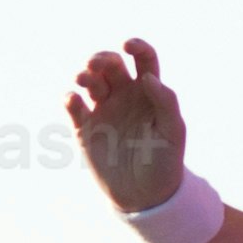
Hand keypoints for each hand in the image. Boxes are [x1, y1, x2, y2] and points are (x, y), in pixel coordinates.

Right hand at [65, 37, 187, 213]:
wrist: (145, 196)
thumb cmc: (165, 162)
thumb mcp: (173, 132)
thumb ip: (166, 102)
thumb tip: (147, 77)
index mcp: (148, 92)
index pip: (143, 59)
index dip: (136, 46)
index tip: (128, 45)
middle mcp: (124, 95)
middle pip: (111, 64)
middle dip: (101, 58)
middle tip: (96, 65)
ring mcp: (103, 110)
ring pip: (90, 81)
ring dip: (84, 74)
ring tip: (84, 80)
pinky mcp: (85, 128)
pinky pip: (74, 107)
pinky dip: (69, 99)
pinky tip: (72, 100)